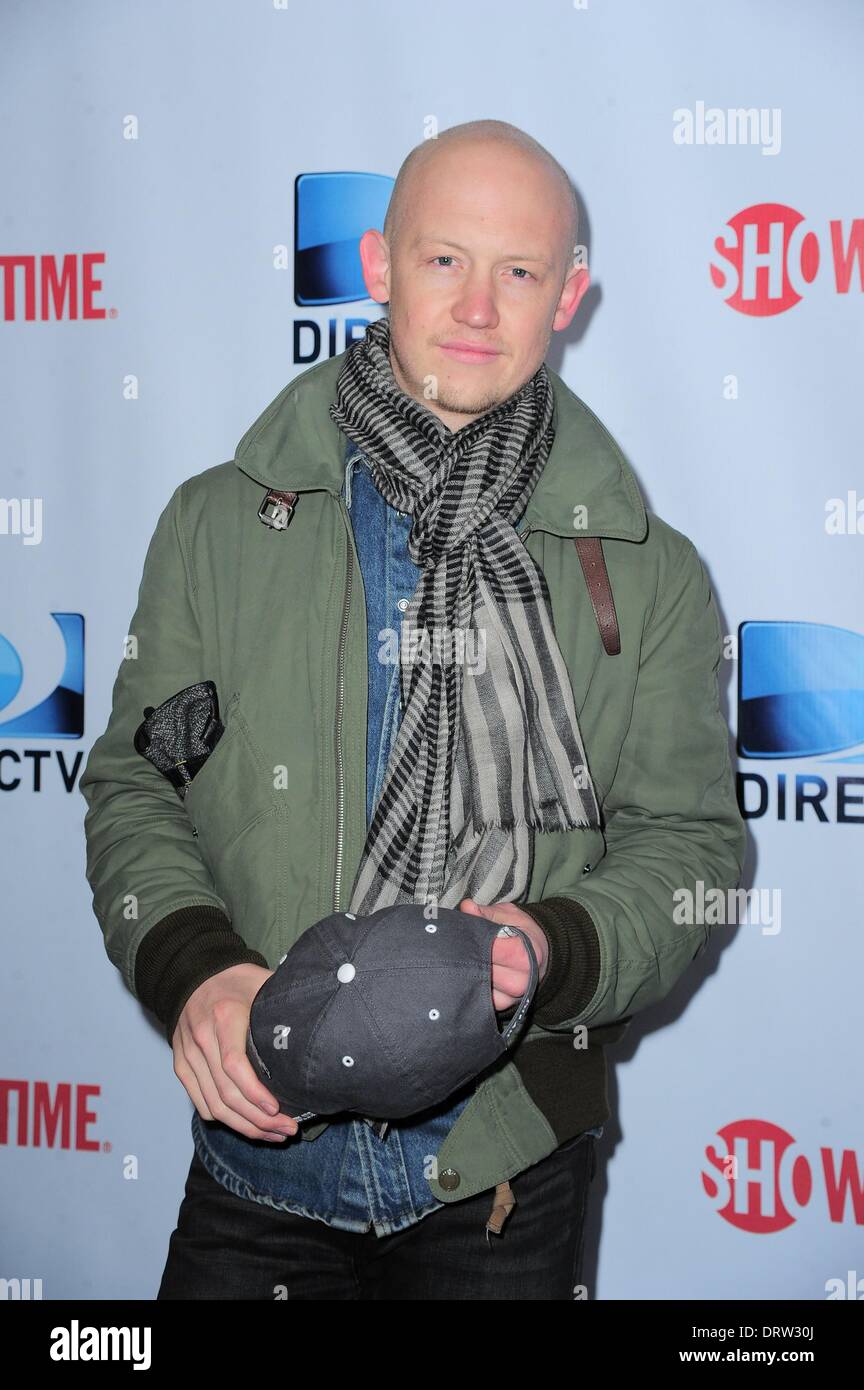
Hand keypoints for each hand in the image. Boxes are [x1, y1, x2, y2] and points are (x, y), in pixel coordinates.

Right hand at [172, 963, 299, 1141]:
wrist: (195, 974)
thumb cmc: (237, 981)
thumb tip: (321, 1020)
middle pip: (226, 1093)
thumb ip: (284, 1003)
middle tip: (287, 1130)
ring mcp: (188, 1055)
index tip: (278, 1109)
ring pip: (213, 1105)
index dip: (255, 1093)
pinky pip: (200, 1103)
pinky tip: (247, 1124)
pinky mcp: (181, 1066)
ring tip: (272, 1134)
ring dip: (244, 1127)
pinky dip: (223, 1120)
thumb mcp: (262, 984)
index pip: (234, 1065)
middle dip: (258, 1120)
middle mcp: (201, 1038)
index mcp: (223, 1016)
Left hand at [459, 898, 548, 1010]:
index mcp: (526, 955)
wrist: (540, 957)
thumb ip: (487, 913)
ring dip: (465, 969)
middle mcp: (521, 981)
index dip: (473, 937)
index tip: (462, 928)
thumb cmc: (524, 933)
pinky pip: (477, 995)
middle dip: (467, 953)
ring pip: (475, 983)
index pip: (491, 948)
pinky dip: (470, 981)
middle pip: (480, 968)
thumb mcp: (510, 915)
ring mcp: (511, 997)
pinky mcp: (500, 1006)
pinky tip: (469, 970)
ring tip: (461, 955)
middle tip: (454, 941)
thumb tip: (467, 907)